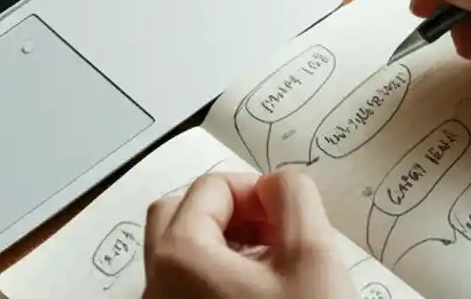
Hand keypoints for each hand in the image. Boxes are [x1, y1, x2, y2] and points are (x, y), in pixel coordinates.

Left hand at [142, 172, 353, 298]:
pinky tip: (262, 296)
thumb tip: (277, 183)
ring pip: (180, 257)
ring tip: (276, 264)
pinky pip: (186, 292)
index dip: (257, 190)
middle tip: (276, 229)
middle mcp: (156, 288)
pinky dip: (217, 278)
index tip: (292, 215)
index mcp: (178, 257)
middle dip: (228, 211)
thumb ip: (293, 197)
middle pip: (178, 217)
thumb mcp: (315, 257)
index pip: (209, 189)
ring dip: (224, 244)